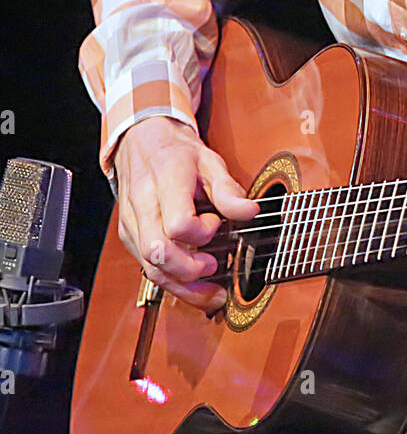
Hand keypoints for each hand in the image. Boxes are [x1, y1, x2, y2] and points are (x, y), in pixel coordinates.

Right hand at [112, 116, 259, 311]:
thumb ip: (228, 189)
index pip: (177, 223)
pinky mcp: (129, 235)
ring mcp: (133, 222)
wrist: (142, 142)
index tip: (216, 223)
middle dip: (190, 270)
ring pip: (150, 267)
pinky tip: (194, 283)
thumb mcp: (209, 162)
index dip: (201, 232)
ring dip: (183, 287)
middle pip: (157, 252)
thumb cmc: (177, 154)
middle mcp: (143, 205)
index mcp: (165, 181)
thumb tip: (250, 211)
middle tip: (215, 266)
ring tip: (211, 292)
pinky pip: (147, 266)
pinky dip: (172, 280)